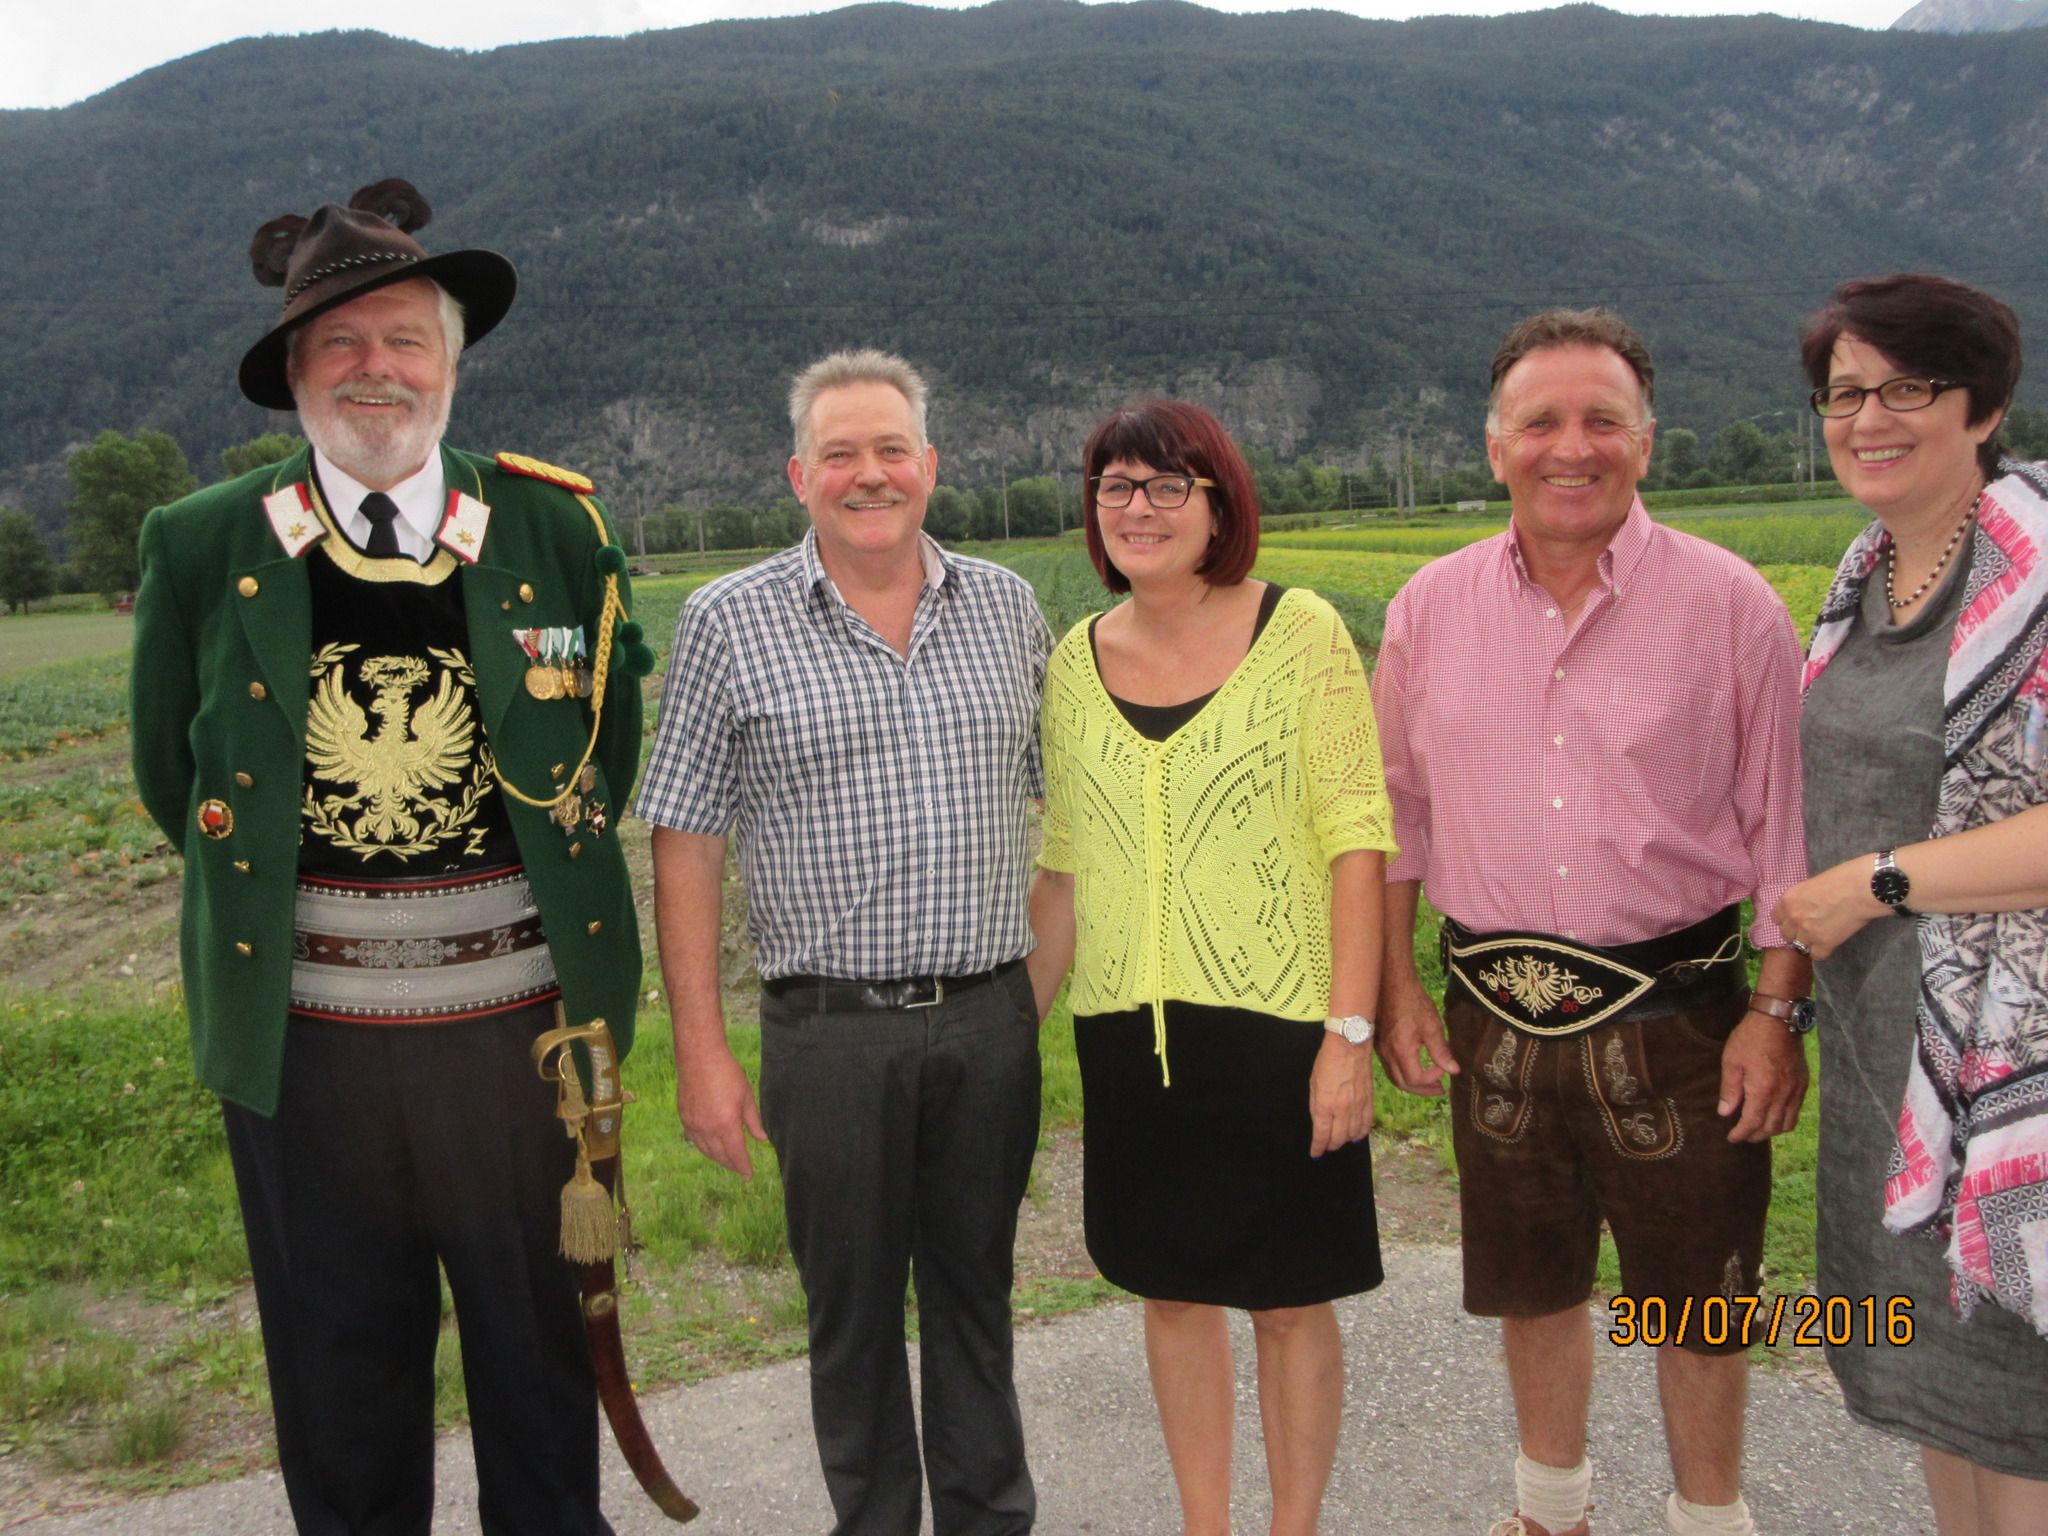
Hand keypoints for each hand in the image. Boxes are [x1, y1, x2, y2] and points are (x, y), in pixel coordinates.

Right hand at [676, 1040, 768, 1178]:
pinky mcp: (684, 1118)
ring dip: (717, 1158)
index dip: (743, 1167)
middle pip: (720, 1155)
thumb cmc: (728, 1074)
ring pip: (706, 1150)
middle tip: (739, 1169)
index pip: (736, 1154)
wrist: (700, 1058)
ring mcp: (693, 1124)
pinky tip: (710, 1147)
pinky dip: (704, 1148)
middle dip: (731, 1164)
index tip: (748, 1177)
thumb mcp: (746, 1096)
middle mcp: (708, 1129)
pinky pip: (694, 1140)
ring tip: (727, 1161)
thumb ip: (753, 1121)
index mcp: (726, 1125)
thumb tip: (762, 1139)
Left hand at [1309, 1031, 1374, 1155]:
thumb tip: (1319, 1123)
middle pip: (1338, 1139)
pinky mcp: (1369, 1101)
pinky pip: (1367, 1124)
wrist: (1350, 1046)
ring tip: (1339, 1141)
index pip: (1322, 1135)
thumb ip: (1316, 1106)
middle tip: (1326, 1146)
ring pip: (1353, 1135)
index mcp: (1326, 1105)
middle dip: (1331, 1145)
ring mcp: (1358, 1107)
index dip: (1318, 1147)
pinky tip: (1356, 1135)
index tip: (1315, 1153)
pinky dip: (1361, 1133)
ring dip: (1345, 1141)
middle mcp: (1343, 1110)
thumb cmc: (1327, 1062)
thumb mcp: (1313, 1084)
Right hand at [1375, 971, 1460, 1096]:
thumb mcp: (1432, 1026)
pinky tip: (1413, 1067)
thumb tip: (1453, 1070)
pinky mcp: (1379, 1044)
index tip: (1444, 1069)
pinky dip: (1403, 1073)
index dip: (1431, 1079)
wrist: (1392, 984)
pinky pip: (1389, 1067)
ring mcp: (1381, 1050)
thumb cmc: (1413, 1002)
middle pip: (1402, 1083)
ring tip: (1428, 1082)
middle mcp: (1387, 1054)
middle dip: (1422, 1090)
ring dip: (1411, 1083)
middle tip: (1439, 1089)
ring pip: (1394, 1077)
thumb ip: (1442, 1051)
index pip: (1415, 1079)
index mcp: (1402, 1051)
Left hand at [1716, 1010, 1808, 1141]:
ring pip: (1787, 1123)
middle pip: (1771, 1127)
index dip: (1742, 1133)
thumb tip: (1725, 1113)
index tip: (1732, 1138)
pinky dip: (1784, 1119)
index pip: (1753, 1123)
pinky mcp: (1803, 1084)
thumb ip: (1729, 1090)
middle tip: (1742, 1135)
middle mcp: (1783, 1094)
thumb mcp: (1731, 1061)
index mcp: (1763, 1090)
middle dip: (1755, 1135)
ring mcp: (1796, 1090)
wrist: (1778, 1020)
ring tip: (1757, 1129)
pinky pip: (1796, 1111)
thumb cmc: (1751, 1038)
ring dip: (1771, 1130)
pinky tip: (1773, 1114)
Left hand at [1773, 855, 1889, 961]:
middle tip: (1813, 928)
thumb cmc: (1843, 878)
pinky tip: (1832, 943)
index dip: (1788, 920)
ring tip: (1824, 935)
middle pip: (1786, 935)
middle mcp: (1793, 917)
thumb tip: (1807, 908)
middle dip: (1798, 932)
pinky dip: (1824, 951)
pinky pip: (1817, 956)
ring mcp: (1807, 932)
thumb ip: (1804, 900)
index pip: (1777, 918)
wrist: (1863, 888)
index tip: (1798, 920)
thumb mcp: (1812, 884)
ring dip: (1811, 942)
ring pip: (1800, 946)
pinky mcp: (1824, 943)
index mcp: (1788, 899)